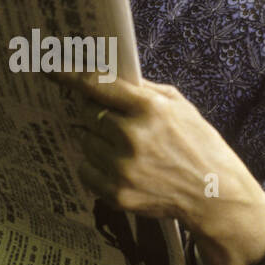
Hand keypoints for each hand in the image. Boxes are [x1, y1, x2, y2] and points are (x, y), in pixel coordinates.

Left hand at [53, 71, 264, 264]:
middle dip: (97, 113)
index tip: (49, 69)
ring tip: (125, 148)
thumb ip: (143, 91)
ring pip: (86, 142)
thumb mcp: (180, 107)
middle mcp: (133, 137)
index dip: (70, 77)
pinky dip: (96, 166)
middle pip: (88, 114)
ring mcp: (122, 168)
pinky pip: (86, 170)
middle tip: (114, 121)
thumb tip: (108, 76)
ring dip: (97, 140)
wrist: (215, 195)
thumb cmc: (199, 144)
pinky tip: (119, 167)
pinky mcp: (117, 194)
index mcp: (150, 109)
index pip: (98, 86)